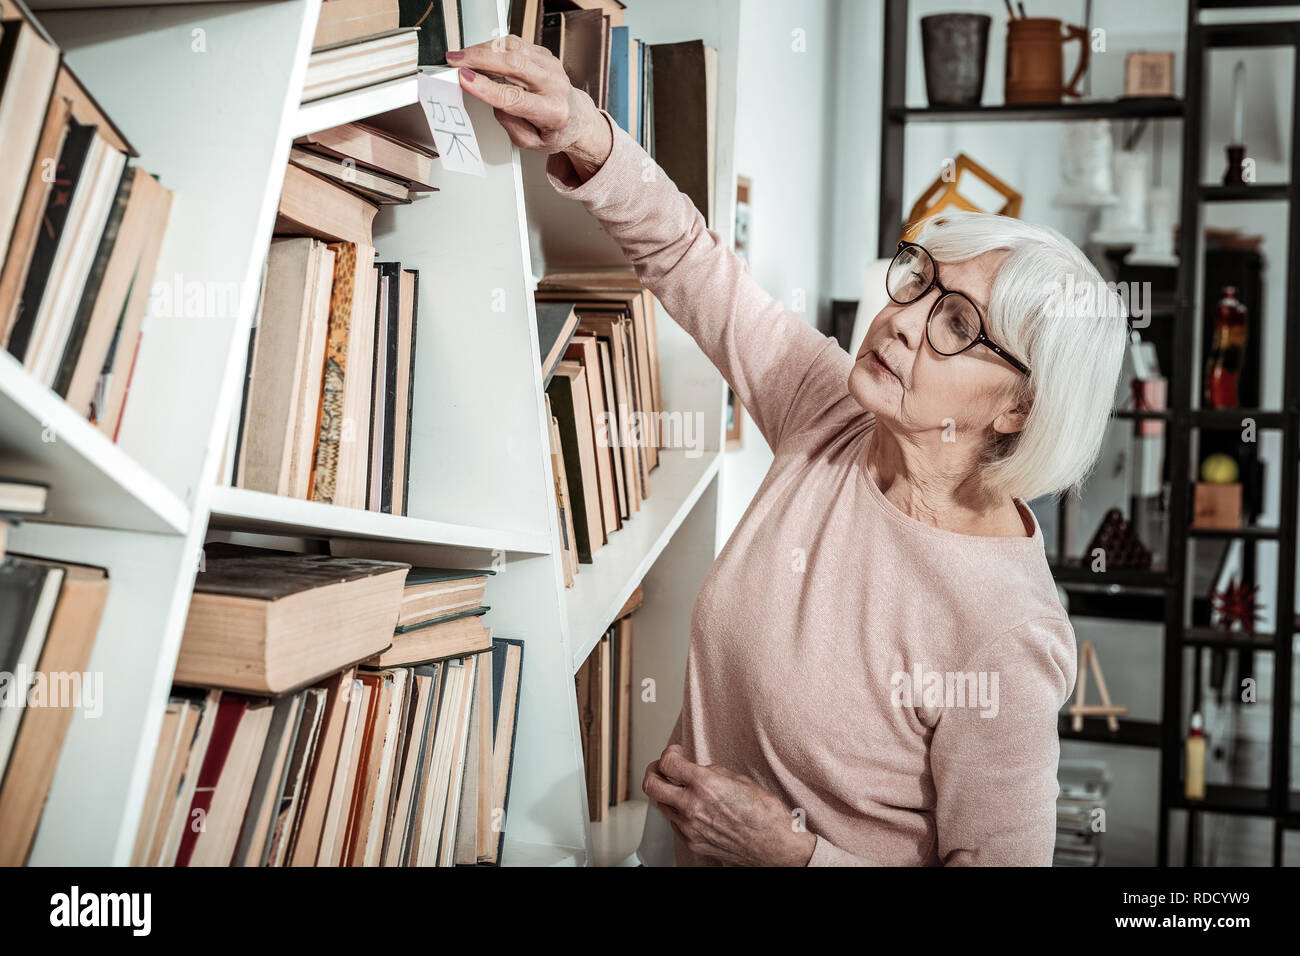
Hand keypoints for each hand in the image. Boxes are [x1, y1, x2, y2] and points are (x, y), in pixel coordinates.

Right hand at [449, 36, 612, 179]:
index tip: (464, 79)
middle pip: (513, 64)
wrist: (576, 118)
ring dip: (483, 49)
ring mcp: (551, 66)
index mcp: (552, 111)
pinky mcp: (545, 55)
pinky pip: (516, 43)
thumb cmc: (553, 131)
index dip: (485, 87)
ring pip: (513, 48)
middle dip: (479, 59)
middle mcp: (554, 85)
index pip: (513, 97)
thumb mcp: (530, 142)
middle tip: (455, 61)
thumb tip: (491, 98)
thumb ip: (509, 123)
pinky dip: (494, 46)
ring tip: (463, 56)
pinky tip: (481, 52)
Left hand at [642, 744, 816, 865]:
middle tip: (661, 767)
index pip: (667, 763)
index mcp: (704, 785)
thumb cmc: (765, 814)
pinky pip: (675, 823)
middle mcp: (692, 807)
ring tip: (678, 788)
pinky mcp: (694, 843)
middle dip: (653, 772)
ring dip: (666, 793)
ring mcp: (690, 828)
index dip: (669, 753)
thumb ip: (712, 773)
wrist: (776, 846)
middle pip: (651, 785)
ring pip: (661, 805)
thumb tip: (698, 769)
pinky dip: (678, 812)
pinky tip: (691, 808)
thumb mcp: (739, 780)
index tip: (675, 752)